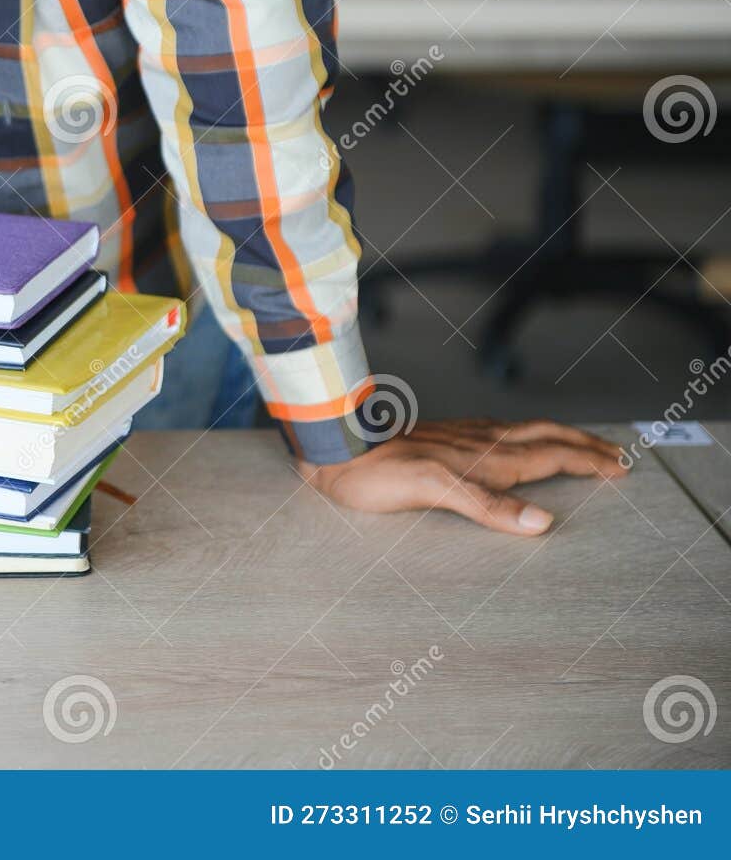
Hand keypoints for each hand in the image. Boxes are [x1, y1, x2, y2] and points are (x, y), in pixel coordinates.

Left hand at [298, 419, 626, 535]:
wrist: (335, 449)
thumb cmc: (375, 474)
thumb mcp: (431, 491)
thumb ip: (486, 506)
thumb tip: (540, 523)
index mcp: (485, 457)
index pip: (550, 456)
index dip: (586, 462)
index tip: (620, 467)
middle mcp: (479, 443)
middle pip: (545, 438)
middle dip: (584, 446)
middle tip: (616, 454)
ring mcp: (461, 437)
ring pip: (523, 433)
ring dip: (558, 439)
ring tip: (578, 445)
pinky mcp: (442, 438)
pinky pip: (498, 433)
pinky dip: (524, 437)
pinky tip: (514, 441)